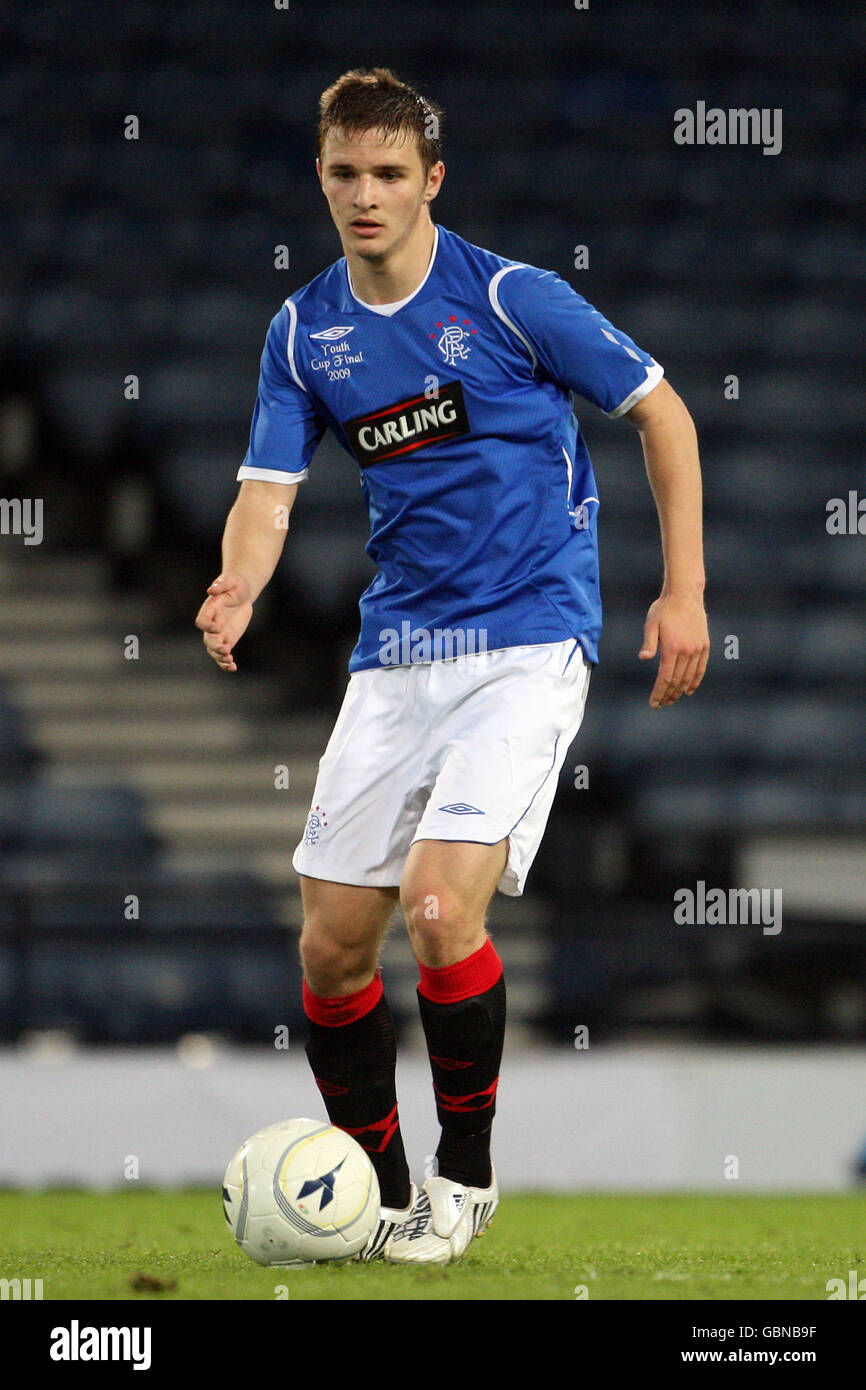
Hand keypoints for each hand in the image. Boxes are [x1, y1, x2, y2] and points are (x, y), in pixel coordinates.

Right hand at [195, 572, 252, 672]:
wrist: (243, 592)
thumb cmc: (236, 584)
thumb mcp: (231, 581)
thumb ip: (221, 584)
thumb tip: (211, 589)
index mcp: (209, 610)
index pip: (201, 622)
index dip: (207, 626)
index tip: (218, 627)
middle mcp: (212, 624)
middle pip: (207, 640)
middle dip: (215, 646)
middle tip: (226, 649)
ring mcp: (219, 633)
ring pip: (214, 650)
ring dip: (220, 658)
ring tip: (230, 661)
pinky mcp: (227, 639)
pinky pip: (223, 654)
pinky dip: (226, 663)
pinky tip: (233, 667)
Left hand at [639, 592, 708, 707]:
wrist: (685, 594)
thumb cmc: (664, 609)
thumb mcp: (651, 624)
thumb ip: (649, 642)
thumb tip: (643, 658)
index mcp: (672, 647)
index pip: (665, 677)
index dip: (659, 692)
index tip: (654, 703)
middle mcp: (687, 651)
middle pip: (677, 680)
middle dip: (668, 695)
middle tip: (661, 704)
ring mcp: (698, 649)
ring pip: (689, 677)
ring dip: (680, 691)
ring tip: (672, 700)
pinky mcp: (704, 645)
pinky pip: (701, 668)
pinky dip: (695, 681)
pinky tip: (689, 690)